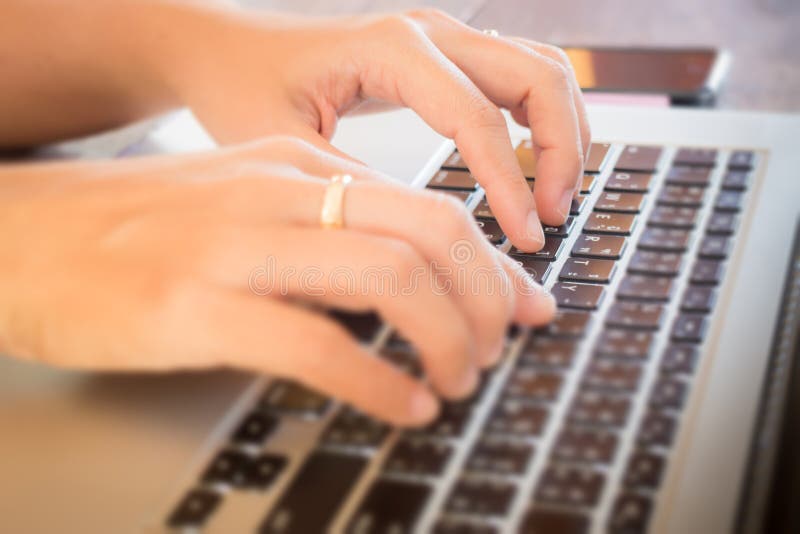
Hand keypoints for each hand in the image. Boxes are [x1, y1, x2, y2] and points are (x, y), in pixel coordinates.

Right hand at [0, 138, 554, 424]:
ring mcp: (235, 246)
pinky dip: (380, 382)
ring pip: (389, 279)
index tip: (525, 307)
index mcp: (296, 165)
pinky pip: (317, 343)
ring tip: (457, 380)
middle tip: (496, 350)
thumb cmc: (138, 229)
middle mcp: (276, 192)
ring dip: (447, 338)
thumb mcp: (245, 206)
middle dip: (487, 301)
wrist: (22, 238)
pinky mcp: (194, 306)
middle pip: (431, 233)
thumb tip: (413, 280)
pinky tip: (404, 406)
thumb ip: (324, 232)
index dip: (494, 266)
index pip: (432, 207)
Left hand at [157, 6, 589, 250]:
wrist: (224, 49)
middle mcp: (429, 30)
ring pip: (543, 68)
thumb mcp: (286, 147)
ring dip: (563, 131)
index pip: (480, 118)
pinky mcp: (443, 54)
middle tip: (554, 216)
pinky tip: (531, 167)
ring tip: (554, 196)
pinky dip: (542, 119)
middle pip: (538, 76)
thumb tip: (421, 240)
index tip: (526, 237)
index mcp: (393, 48)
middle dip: (562, 150)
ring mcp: (442, 36)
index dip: (511, 184)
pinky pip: (520, 74)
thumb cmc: (243, 88)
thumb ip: (357, 186)